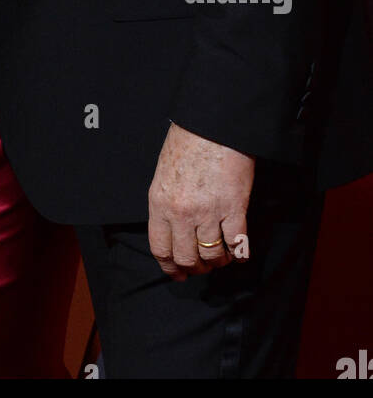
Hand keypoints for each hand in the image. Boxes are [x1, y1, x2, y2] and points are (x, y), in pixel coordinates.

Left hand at [147, 122, 253, 279]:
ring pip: (212, 255)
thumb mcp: (164, 174)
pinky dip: (238, 253)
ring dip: (217, 262)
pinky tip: (238, 253)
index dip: (169, 267)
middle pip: (187, 258)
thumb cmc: (187, 142)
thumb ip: (166, 204)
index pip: (160, 248)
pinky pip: (237, 244)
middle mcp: (181, 212)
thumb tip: (173, 231)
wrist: (212, 123)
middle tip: (203, 267)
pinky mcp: (234, 207)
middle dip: (195, 268)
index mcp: (159, 202)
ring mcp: (208, 212)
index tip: (177, 274)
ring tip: (221, 258)